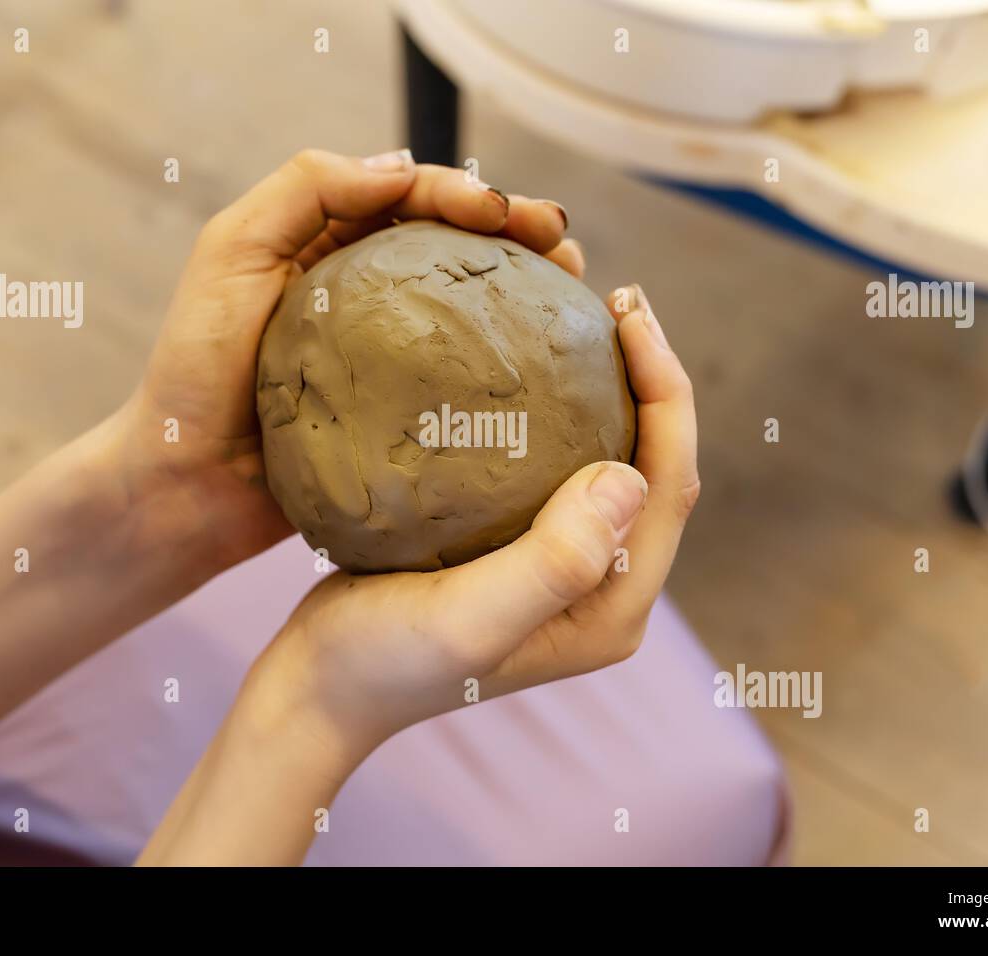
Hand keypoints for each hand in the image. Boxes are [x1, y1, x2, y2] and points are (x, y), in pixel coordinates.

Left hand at [105, 149, 582, 575]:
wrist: (185, 485)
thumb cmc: (195, 369)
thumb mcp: (231, 253)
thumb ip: (304, 190)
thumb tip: (400, 165)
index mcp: (329, 246)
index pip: (411, 199)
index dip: (466, 194)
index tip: (508, 213)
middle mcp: (368, 296)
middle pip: (455, 247)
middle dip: (515, 233)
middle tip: (561, 241)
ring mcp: (391, 357)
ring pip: (471, 309)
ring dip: (526, 290)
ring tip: (574, 287)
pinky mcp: (404, 415)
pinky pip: (464, 381)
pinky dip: (509, 364)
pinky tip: (548, 365)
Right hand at [241, 285, 698, 761]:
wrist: (317, 687)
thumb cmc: (382, 660)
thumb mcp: (466, 618)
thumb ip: (555, 561)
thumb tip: (630, 478)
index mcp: (612, 606)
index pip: (670, 483)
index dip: (668, 393)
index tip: (631, 315)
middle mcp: (604, 587)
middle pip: (656, 465)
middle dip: (654, 380)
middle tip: (619, 300)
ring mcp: (564, 567)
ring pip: (612, 458)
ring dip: (613, 388)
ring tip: (584, 316)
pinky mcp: (522, 548)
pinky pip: (560, 463)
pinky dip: (558, 408)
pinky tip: (522, 363)